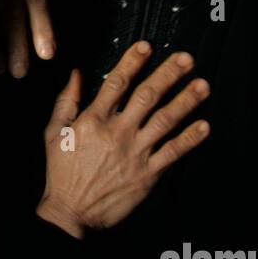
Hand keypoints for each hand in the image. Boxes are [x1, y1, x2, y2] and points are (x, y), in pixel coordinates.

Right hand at [36, 42, 210, 238]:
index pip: (116, 83)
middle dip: (168, 74)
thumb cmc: (61, 172)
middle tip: (187, 58)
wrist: (71, 212)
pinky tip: (204, 125)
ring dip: (186, 101)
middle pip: (147, 96)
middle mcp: (117, 133)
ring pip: (165, 120)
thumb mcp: (53, 132)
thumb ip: (66, 101)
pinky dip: (190, 139)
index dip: (133, 61)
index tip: (147, 46)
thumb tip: (75, 73)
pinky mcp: (147, 175)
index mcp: (93, 120)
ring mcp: (135, 153)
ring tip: (203, 85)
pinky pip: (173, 153)